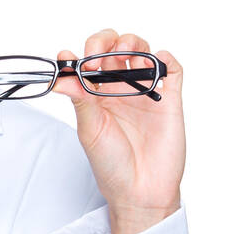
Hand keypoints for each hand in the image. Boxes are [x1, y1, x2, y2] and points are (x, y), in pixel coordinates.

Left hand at [52, 28, 184, 233]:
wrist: (140, 191)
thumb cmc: (111, 166)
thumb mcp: (90, 131)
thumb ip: (80, 100)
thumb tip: (60, 76)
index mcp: (97, 96)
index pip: (90, 61)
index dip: (84, 53)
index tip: (75, 58)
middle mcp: (121, 91)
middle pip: (115, 50)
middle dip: (107, 42)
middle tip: (102, 54)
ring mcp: (146, 93)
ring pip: (143, 53)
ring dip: (134, 43)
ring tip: (126, 53)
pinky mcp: (169, 100)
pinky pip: (173, 70)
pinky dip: (167, 58)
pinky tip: (157, 62)